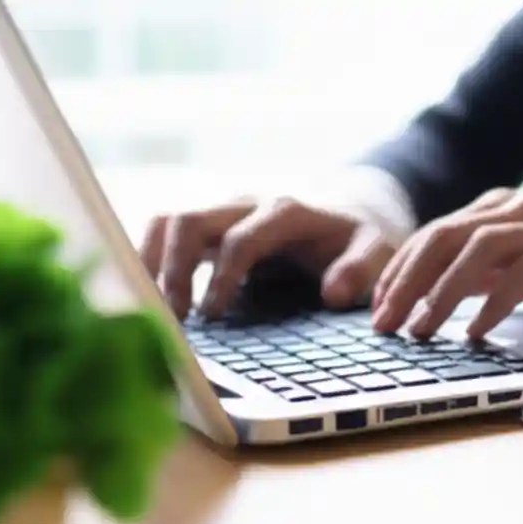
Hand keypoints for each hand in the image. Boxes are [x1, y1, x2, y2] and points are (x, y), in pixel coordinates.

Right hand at [141, 196, 395, 317]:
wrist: (348, 211)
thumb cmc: (359, 240)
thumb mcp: (377, 252)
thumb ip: (361, 269)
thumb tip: (332, 293)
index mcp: (287, 211)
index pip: (242, 238)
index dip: (223, 276)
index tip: (212, 314)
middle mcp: (247, 204)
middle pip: (190, 220)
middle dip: (175, 268)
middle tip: (173, 319)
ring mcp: (223, 212)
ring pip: (168, 221)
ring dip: (152, 263)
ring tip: (150, 311)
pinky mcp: (209, 226)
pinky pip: (165, 233)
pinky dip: (149, 261)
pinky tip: (145, 298)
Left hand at [370, 188, 522, 338]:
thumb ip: (484, 272)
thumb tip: (425, 296)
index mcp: (508, 207)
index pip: (434, 231)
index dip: (398, 270)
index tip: (375, 310)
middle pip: (446, 234)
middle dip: (406, 281)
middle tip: (383, 324)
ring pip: (478, 248)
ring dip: (440, 292)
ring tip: (419, 331)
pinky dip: (493, 302)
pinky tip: (475, 332)